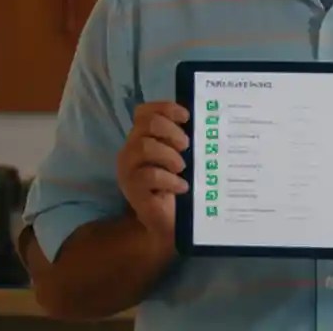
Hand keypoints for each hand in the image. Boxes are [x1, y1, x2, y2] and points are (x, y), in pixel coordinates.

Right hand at [116, 102, 189, 243]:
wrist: (168, 223)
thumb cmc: (177, 185)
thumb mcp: (182, 158)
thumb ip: (183, 140)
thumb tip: (204, 120)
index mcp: (142, 137)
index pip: (145, 111)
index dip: (165, 108)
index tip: (187, 117)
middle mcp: (131, 149)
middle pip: (147, 124)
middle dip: (171, 131)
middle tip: (186, 146)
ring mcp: (128, 169)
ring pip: (144, 147)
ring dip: (169, 155)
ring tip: (182, 168)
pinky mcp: (132, 189)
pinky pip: (148, 175)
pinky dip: (170, 179)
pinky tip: (182, 187)